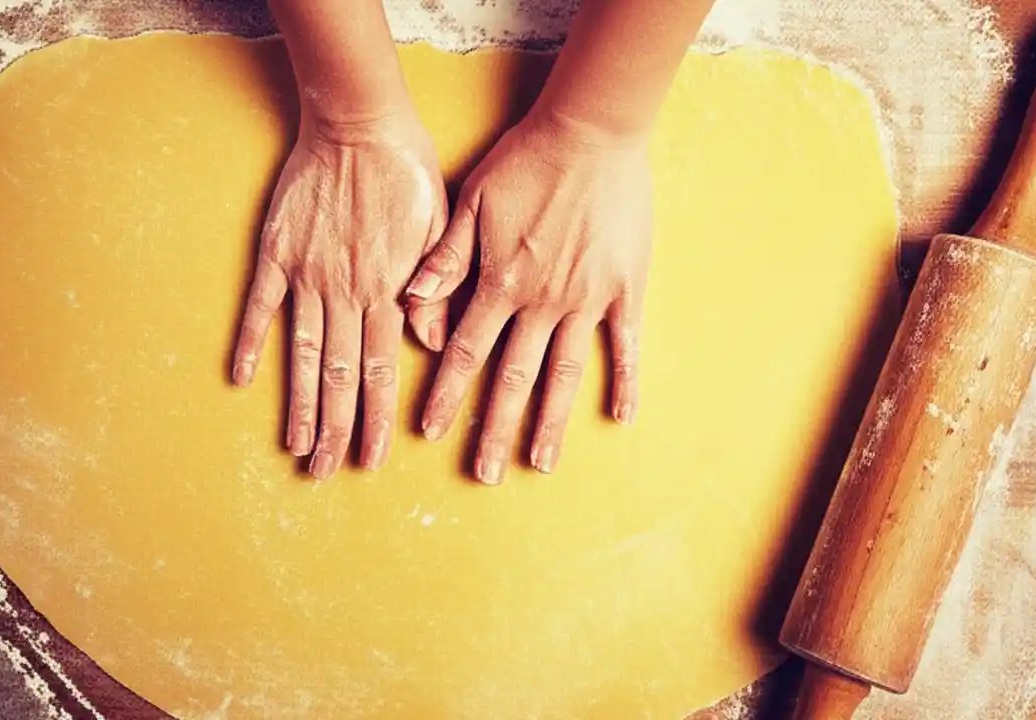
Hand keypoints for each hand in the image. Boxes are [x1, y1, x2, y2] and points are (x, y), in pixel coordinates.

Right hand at [233, 111, 445, 477]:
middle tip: (324, 471)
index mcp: (389, 289)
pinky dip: (252, 342)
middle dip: (335, 428)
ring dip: (298, 402)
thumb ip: (436, 288)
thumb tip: (433, 341)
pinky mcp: (277, 252)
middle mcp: (347, 290)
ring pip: (303, 352)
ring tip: (295, 445)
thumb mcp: (441, 228)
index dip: (376, 418)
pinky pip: (261, 306)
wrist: (360, 122)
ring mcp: (308, 274)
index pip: (382, 370)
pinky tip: (243, 378)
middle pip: (339, 374)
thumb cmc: (408, 171)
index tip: (370, 459)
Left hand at [405, 112, 651, 484]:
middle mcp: (541, 301)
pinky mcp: (624, 289)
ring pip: (563, 373)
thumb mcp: (470, 202)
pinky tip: (622, 417)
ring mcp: (586, 299)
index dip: (446, 393)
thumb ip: (443, 258)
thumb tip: (411, 303)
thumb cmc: (526, 161)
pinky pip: (624, 345)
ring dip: (550, 422)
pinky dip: (624, 382)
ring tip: (541, 463)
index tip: (429, 432)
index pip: (466, 352)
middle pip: (513, 378)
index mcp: (500, 282)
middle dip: (495, 429)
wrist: (591, 132)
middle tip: (486, 474)